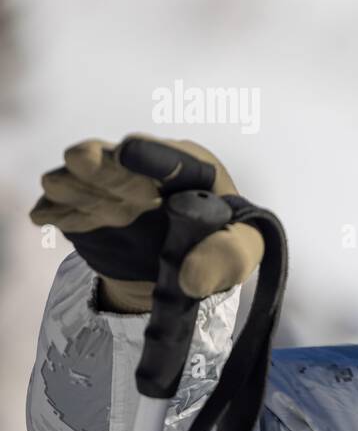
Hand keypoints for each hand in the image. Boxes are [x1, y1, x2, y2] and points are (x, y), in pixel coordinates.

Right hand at [30, 135, 262, 311]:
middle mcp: (145, 169)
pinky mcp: (81, 208)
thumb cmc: (220, 244)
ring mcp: (108, 186)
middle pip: (117, 162)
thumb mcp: (239, 252)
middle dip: (99, 163)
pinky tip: (45, 216)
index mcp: (194, 168)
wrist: (181, 262)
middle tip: (81, 160)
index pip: (175, 159)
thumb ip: (225, 259)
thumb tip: (191, 278)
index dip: (151, 155)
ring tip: (60, 189)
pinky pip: (59, 206)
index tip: (128, 152)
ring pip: (80, 178)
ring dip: (71, 185)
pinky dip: (53, 211)